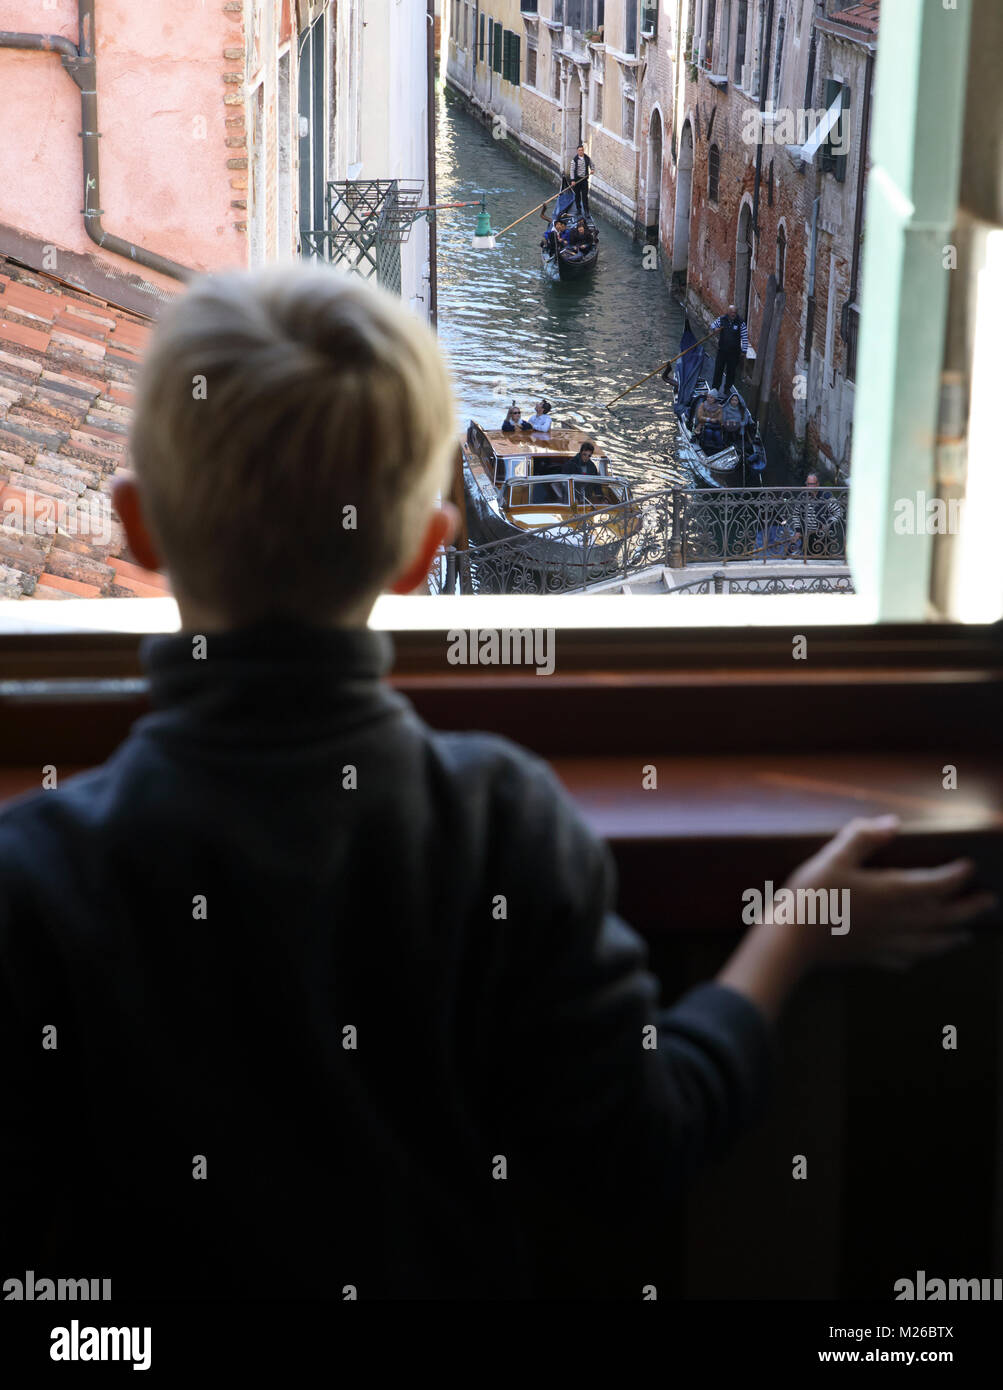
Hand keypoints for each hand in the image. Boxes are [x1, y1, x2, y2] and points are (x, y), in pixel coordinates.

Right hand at [782, 815, 996, 969]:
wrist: (789, 941)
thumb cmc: (811, 896)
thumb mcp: (833, 857)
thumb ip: (863, 837)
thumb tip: (892, 823)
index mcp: (890, 893)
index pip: (936, 884)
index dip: (956, 875)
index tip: (970, 867)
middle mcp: (895, 920)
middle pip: (943, 916)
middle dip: (969, 908)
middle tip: (989, 901)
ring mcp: (884, 942)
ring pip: (929, 942)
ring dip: (952, 937)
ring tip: (966, 935)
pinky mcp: (869, 957)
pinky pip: (903, 959)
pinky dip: (919, 956)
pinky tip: (918, 957)